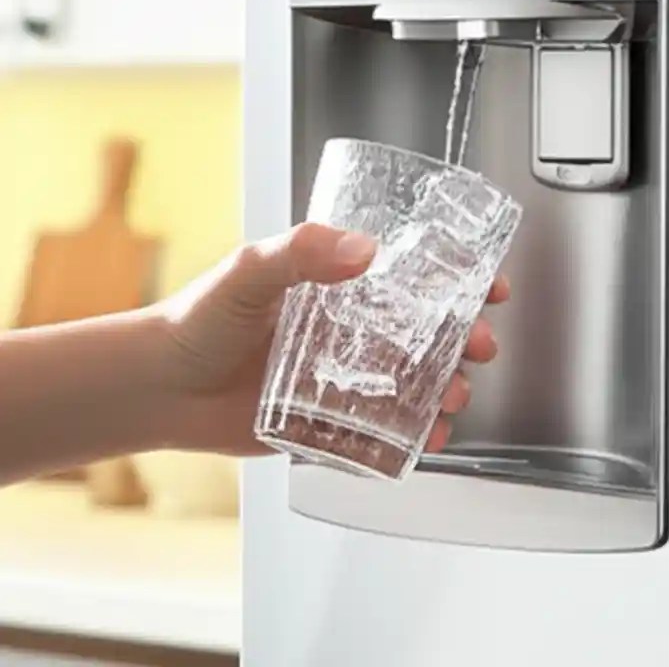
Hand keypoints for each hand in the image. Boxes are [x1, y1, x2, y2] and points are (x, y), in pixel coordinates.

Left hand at [153, 223, 507, 455]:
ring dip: (453, 390)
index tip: (490, 284)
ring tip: (453, 398)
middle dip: (470, 340)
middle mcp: (354, 332)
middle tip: (479, 345)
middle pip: (434, 334)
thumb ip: (301, 253)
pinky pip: (392, 430)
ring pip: (423, 384)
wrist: (159, 389)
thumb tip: (362, 250)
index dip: (463, 280)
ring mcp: (349, 378)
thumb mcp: (249, 271)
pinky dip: (420, 436)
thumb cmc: (197, 322)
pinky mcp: (337, 422)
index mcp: (343, 288)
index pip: (417, 277)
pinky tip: (430, 437)